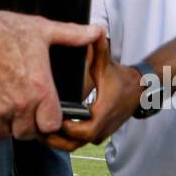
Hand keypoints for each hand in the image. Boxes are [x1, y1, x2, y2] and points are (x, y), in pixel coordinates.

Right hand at [0, 0, 102, 139]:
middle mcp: (20, 105)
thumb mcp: (42, 30)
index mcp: (40, 90)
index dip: (47, 120)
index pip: (51, 125)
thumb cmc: (2, 30)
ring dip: (2, 124)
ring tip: (0, 106)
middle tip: (19, 108)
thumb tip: (96, 31)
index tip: (41, 111)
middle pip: (26, 133)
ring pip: (2, 133)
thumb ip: (72, 35)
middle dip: (24, 124)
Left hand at [42, 33, 143, 152]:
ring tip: (39, 130)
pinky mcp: (98, 134)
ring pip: (75, 146)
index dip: (67, 128)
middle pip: (75, 144)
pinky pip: (79, 142)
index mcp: (103, 112)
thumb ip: (99, 47)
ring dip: (58, 141)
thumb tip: (95, 30)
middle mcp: (102, 127)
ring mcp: (101, 133)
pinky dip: (65, 139)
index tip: (52, 119)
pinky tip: (50, 129)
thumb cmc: (120, 77)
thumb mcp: (107, 62)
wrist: (139, 90)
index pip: (84, 131)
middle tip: (37, 129)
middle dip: (55, 140)